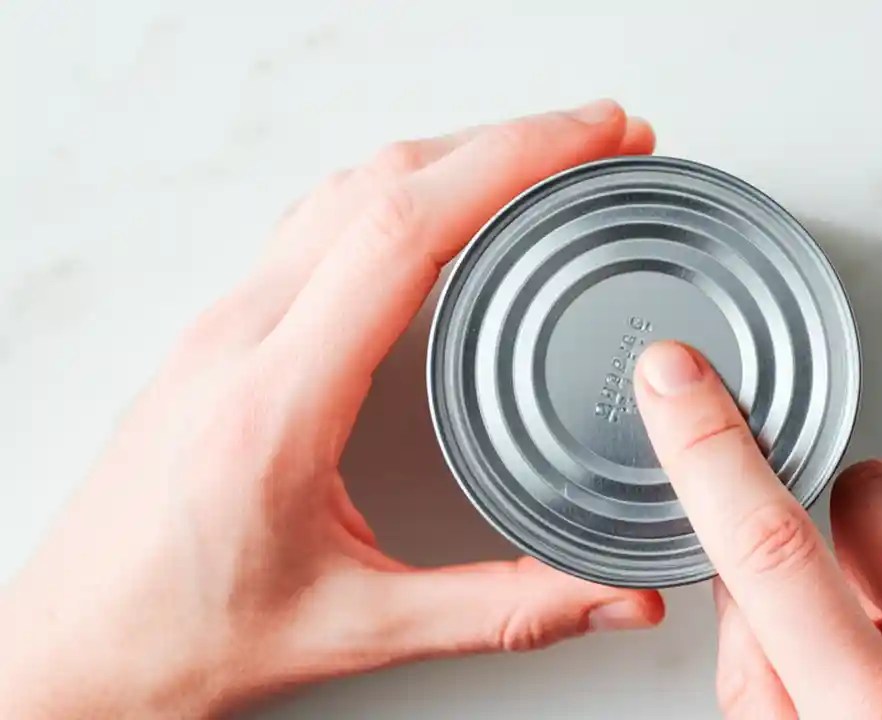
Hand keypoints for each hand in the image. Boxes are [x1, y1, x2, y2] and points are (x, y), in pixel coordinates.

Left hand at [0, 101, 664, 718]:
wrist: (76, 646)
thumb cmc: (183, 635)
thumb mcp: (362, 629)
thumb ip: (506, 609)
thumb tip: (618, 598)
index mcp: (277, 399)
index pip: (401, 232)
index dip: (506, 165)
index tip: (588, 141)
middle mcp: (240, 337)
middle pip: (379, 183)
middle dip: (503, 141)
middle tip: (599, 135)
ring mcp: (222, 324)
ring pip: (342, 189)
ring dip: (448, 155)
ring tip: (539, 158)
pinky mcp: (220, 332)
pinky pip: (314, 221)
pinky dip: (396, 188)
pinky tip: (436, 205)